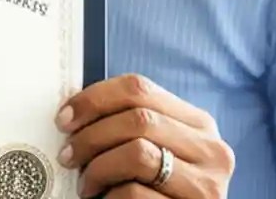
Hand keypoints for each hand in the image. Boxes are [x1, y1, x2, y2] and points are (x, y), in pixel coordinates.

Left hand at [55, 74, 234, 198]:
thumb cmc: (157, 191)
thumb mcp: (155, 151)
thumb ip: (129, 128)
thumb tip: (74, 111)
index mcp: (198, 124)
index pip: (140, 88)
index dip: (94, 98)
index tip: (64, 118)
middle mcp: (211, 150)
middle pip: (138, 119)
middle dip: (90, 136)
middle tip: (67, 156)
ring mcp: (206, 184)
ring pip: (138, 154)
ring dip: (98, 169)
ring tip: (86, 186)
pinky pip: (136, 193)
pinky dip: (110, 197)